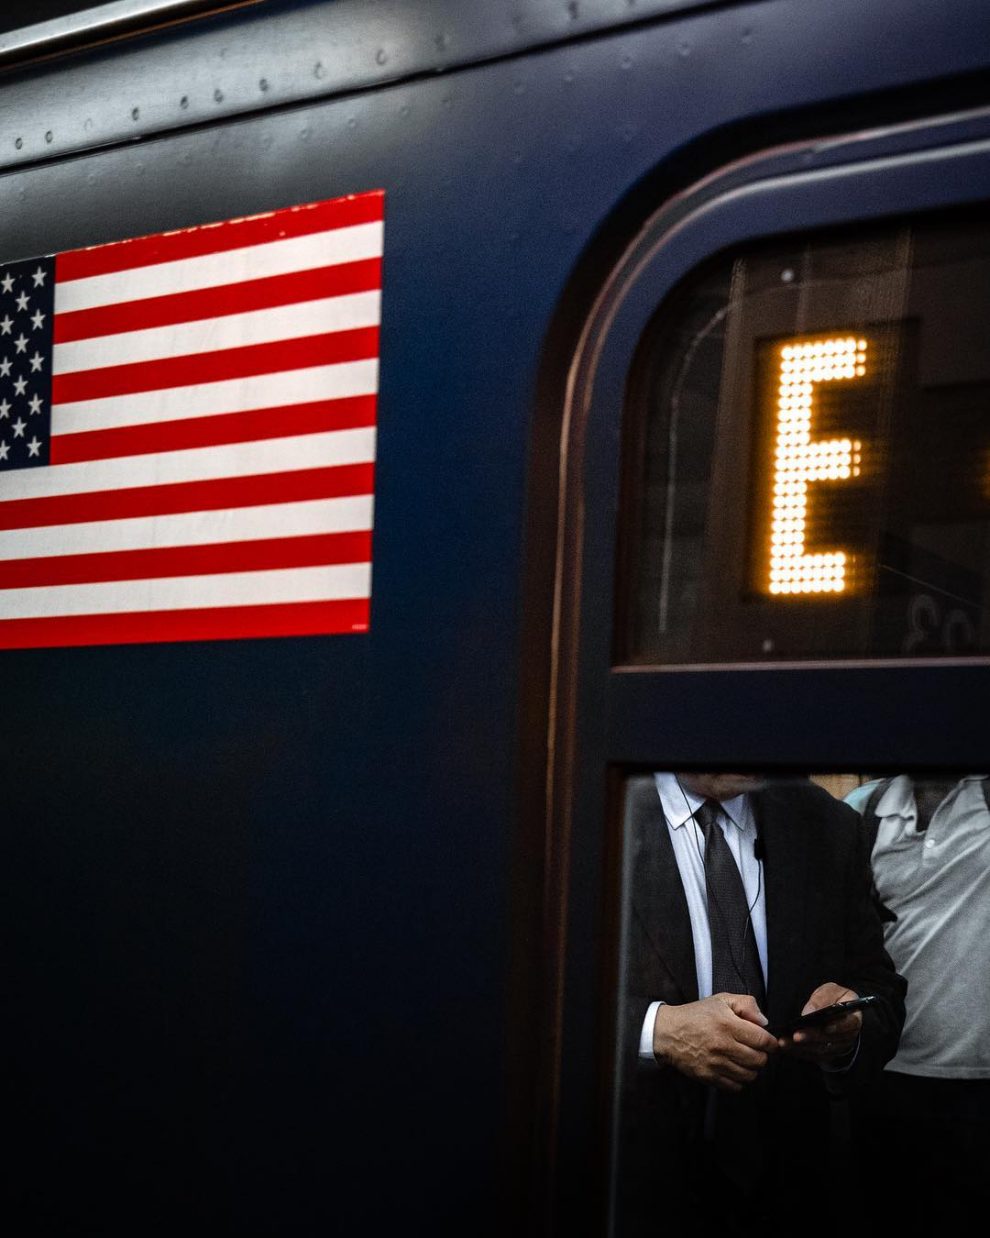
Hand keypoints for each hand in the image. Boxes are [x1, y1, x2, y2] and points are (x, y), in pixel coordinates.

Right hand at [653, 993, 777, 1091]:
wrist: (669, 1032)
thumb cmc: (697, 1015)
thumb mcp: (721, 1000)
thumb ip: (746, 1004)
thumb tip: (764, 1022)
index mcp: (727, 1024)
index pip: (762, 1040)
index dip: (771, 1043)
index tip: (769, 1043)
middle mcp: (723, 1045)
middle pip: (759, 1060)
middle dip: (762, 1055)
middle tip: (755, 1050)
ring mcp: (715, 1063)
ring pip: (749, 1075)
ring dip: (751, 1069)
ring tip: (744, 1059)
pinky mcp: (708, 1077)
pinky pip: (735, 1086)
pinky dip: (739, 1080)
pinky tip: (734, 1068)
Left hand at [778, 982, 861, 1063]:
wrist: (837, 1010)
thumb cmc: (834, 998)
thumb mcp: (831, 991)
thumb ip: (822, 998)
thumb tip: (808, 1012)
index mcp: (854, 1017)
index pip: (850, 1024)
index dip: (838, 1027)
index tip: (826, 1027)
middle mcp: (848, 1036)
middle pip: (831, 1040)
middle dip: (812, 1037)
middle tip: (796, 1036)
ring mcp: (838, 1047)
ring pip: (821, 1050)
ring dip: (802, 1047)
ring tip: (785, 1042)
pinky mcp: (828, 1054)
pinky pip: (814, 1056)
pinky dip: (799, 1052)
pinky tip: (786, 1047)